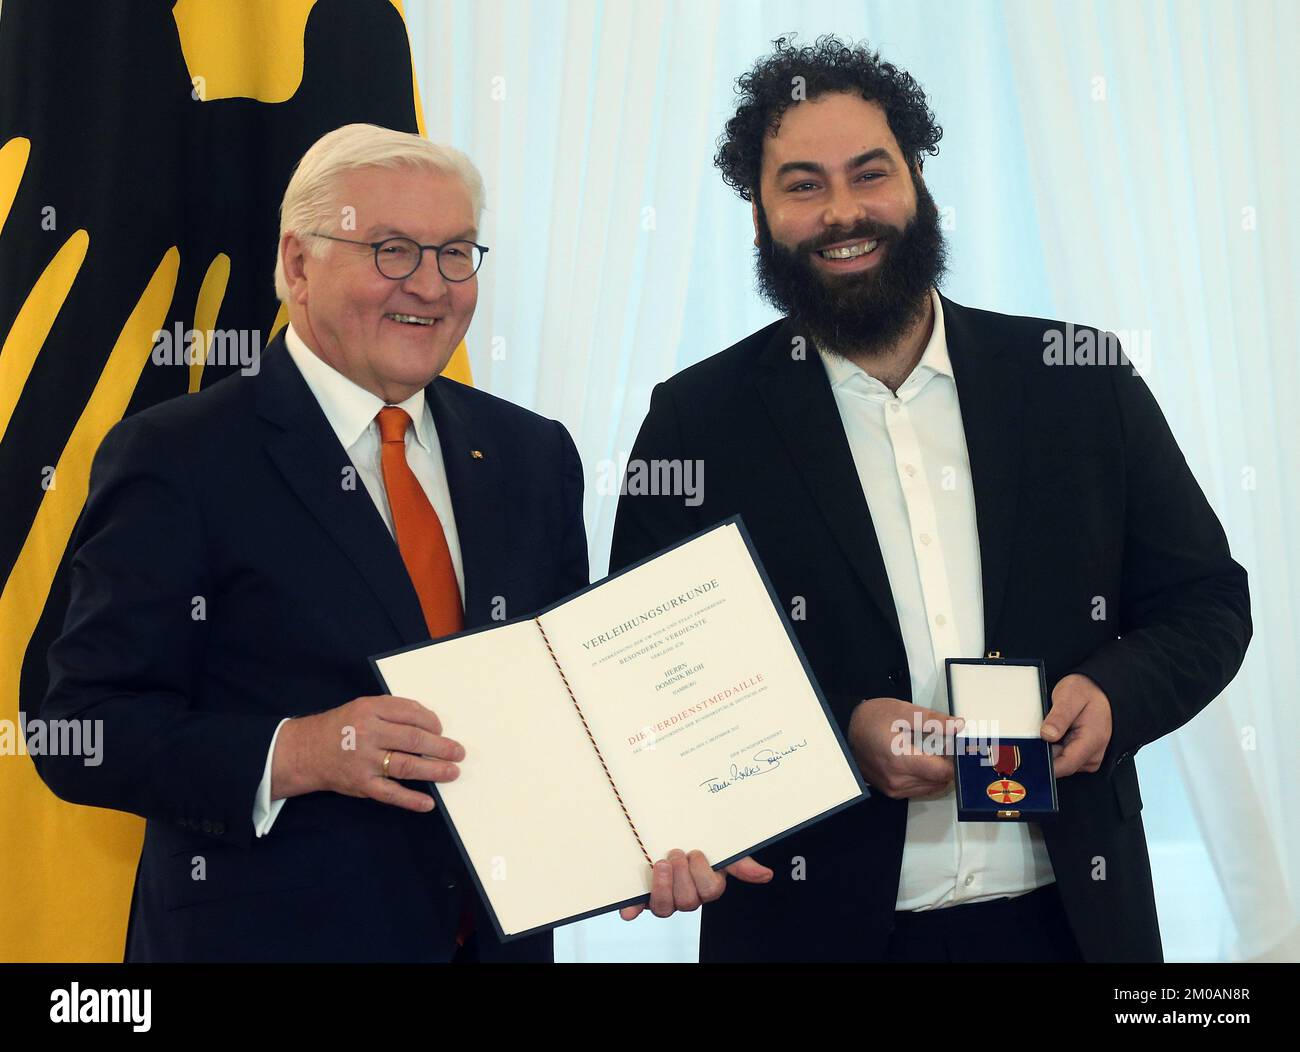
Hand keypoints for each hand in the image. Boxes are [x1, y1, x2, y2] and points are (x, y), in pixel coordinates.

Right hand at [271, 695, 463, 811]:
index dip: (432, 721)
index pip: (410, 712)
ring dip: (434, 770)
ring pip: (406, 765)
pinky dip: (411, 799)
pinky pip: (390, 793)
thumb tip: (431, 724)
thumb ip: (393, 711)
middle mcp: (367, 733)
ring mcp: (364, 760)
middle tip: (458, 752)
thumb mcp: (363, 707)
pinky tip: (428, 802)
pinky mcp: (361, 784)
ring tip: (452, 772)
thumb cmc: (342, 727)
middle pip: (413, 739)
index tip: (442, 729)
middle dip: (441, 746)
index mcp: (370, 709)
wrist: (305, 751)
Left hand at [618, 850, 772, 919]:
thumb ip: (739, 862)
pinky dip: (632, 909)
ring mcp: (664, 897)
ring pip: (665, 908)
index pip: (710, 890)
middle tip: (675, 853)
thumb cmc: (700, 840)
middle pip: (688, 902)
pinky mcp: (642, 895)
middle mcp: (686, 896)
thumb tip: (766, 875)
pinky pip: (637, 909)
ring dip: (662, 888)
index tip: (696, 852)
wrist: (670, 831)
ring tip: (659, 864)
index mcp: (707, 885)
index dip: (702, 874)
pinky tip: (628, 909)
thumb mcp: (721, 847)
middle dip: (681, 877)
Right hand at [847, 697, 961, 798]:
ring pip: (931, 787)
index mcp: (901, 760)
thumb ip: (935, 721)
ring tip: (931, 751)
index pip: (943, 772)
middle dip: (947, 764)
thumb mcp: (905, 712)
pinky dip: (926, 777)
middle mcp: (897, 779)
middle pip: (940, 781)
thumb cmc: (873, 718)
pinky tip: (921, 760)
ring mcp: (893, 788)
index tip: (958, 748)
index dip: (956, 760)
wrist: (848, 729)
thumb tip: (958, 726)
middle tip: (945, 745)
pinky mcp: (891, 791)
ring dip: (937, 772)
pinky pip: (919, 789)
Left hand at [1041, 674, 1111, 775]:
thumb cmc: (1087, 692)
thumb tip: (1047, 735)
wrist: (1099, 690)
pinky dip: (1053, 748)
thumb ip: (1059, 717)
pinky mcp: (1081, 756)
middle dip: (1044, 752)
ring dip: (1049, 749)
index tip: (1030, 754)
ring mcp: (1087, 757)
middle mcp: (1092, 754)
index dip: (1045, 763)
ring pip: (1059, 763)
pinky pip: (1061, 758)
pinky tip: (1053, 734)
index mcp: (1092, 742)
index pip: (1065, 766)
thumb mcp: (1070, 697)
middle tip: (1039, 731)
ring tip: (1049, 728)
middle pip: (1059, 766)